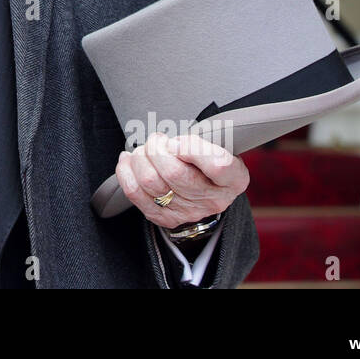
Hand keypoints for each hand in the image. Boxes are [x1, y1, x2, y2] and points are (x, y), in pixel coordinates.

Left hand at [115, 132, 248, 228]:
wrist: (204, 191)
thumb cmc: (208, 160)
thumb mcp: (219, 146)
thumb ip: (202, 140)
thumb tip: (170, 142)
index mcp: (233, 179)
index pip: (217, 165)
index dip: (192, 148)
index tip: (178, 140)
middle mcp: (212, 200)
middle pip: (174, 172)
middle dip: (157, 148)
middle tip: (158, 140)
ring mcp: (187, 212)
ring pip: (151, 181)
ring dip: (141, 157)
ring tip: (145, 150)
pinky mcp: (164, 217)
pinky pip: (135, 193)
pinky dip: (126, 171)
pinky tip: (128, 160)